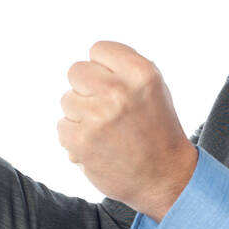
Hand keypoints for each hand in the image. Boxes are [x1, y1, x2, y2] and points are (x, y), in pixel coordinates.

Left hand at [58, 41, 196, 219]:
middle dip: (86, 89)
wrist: (165, 178)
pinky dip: (75, 138)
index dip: (103, 69)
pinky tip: (97, 146)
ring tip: (105, 131)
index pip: (99, 50)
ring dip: (80, 115)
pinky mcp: (82, 141)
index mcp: (140, 73)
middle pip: (76, 71)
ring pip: (67, 100)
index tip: (113, 87)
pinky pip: (62, 127)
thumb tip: (90, 63)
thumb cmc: (158, 132)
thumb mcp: (154, 89)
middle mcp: (119, 91)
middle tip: (105, 109)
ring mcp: (98, 116)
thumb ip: (124, 70)